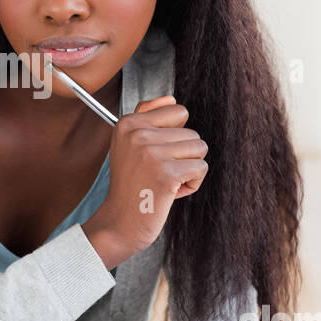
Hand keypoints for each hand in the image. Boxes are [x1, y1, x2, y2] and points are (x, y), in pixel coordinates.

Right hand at [82, 94, 207, 266]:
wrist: (120, 222)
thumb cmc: (131, 184)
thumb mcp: (130, 145)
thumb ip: (147, 116)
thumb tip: (171, 97)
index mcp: (128, 123)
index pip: (178, 111)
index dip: (174, 136)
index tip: (154, 154)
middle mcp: (137, 134)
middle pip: (192, 132)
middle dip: (183, 156)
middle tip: (158, 174)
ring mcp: (151, 153)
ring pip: (199, 149)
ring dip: (188, 170)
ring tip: (164, 182)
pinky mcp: (166, 173)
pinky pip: (201, 168)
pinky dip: (192, 184)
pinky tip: (170, 192)